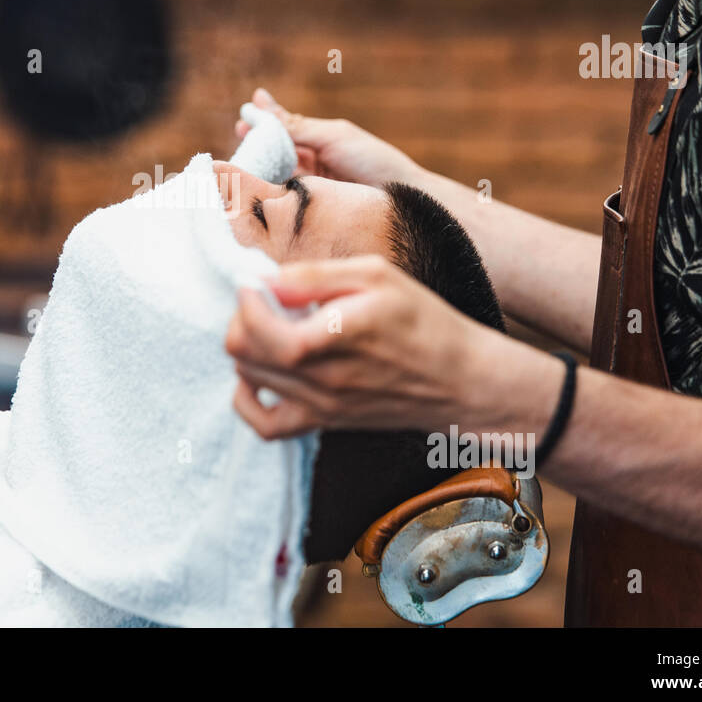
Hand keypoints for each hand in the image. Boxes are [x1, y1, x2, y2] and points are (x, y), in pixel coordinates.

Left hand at [225, 255, 492, 438]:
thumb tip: (266, 280)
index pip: (256, 325)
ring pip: (247, 378)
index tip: (259, 281)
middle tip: (268, 300)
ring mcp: (320, 405)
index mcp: (334, 336)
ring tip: (275, 327)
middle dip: (243, 317)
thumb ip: (314, 276)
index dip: (247, 296)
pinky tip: (260, 373)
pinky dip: (249, 398)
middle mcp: (322, 377)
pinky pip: (264, 425)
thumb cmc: (424, 321)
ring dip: (248, 347)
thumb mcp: (376, 276)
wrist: (461, 381)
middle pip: (241, 350)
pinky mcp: (324, 421)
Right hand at [234, 88, 416, 186]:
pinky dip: (266, 188)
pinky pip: (282, 195)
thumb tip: (260, 105)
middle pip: (276, 151)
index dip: (264, 121)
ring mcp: (310, 185)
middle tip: (237, 133)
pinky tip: (251, 184)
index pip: (286, 128)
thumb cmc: (372, 161)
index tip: (244, 114)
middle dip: (255, 143)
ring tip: (237, 159)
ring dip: (257, 165)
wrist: (400, 197)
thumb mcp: (332, 136)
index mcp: (321, 140)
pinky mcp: (308, 207)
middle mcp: (314, 162)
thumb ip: (295, 126)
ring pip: (275, 173)